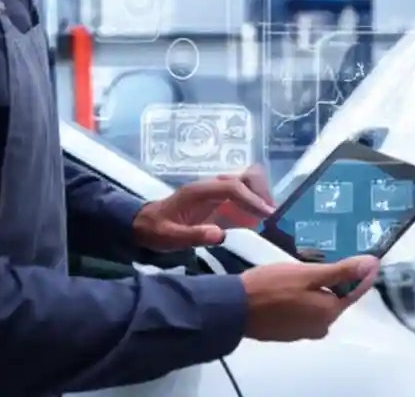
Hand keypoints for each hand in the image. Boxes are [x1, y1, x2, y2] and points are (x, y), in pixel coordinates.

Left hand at [132, 167, 274, 251]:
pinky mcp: (217, 202)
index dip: (251, 198)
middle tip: (270, 215)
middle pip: (243, 177)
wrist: (143, 225)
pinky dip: (253, 204)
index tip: (267, 213)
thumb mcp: (170, 237)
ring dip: (259, 196)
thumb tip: (221, 235)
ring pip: (245, 183)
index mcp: (199, 192)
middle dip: (260, 192)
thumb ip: (194, 235)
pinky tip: (259, 220)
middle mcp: (209, 187)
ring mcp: (214, 193)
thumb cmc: (156, 230)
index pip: (232, 187)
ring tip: (268, 218)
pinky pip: (240, 196)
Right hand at [240, 255, 380, 340]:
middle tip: (315, 261)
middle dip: (329, 281)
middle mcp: (320, 327)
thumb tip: (372, 264)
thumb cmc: (271, 286)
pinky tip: (286, 287)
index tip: (368, 259)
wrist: (234, 307)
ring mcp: (302, 332)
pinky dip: (299, 299)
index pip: (354, 292)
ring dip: (312, 289)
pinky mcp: (287, 332)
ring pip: (316, 305)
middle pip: (333, 299)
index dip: (360, 274)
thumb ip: (341, 271)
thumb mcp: (308, 273)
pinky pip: (302, 311)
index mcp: (328, 313)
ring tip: (298, 272)